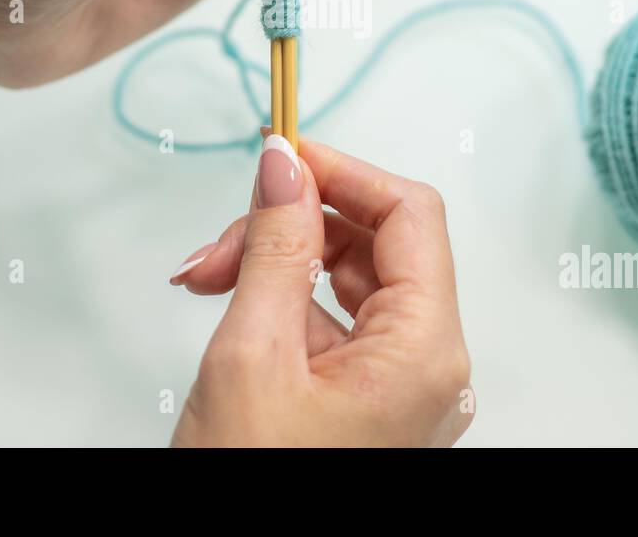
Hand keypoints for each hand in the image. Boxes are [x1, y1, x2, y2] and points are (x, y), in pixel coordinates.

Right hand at [168, 135, 472, 446]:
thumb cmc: (249, 485)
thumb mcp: (252, 355)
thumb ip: (274, 247)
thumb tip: (284, 167)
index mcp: (424, 354)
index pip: (408, 214)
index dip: (342, 172)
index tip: (280, 153)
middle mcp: (428, 371)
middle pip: (376, 246)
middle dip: (291, 226)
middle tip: (223, 238)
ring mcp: (401, 391)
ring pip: (350, 285)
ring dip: (276, 266)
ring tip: (209, 277)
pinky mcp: (368, 405)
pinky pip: (337, 328)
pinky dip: (282, 308)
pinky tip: (232, 309)